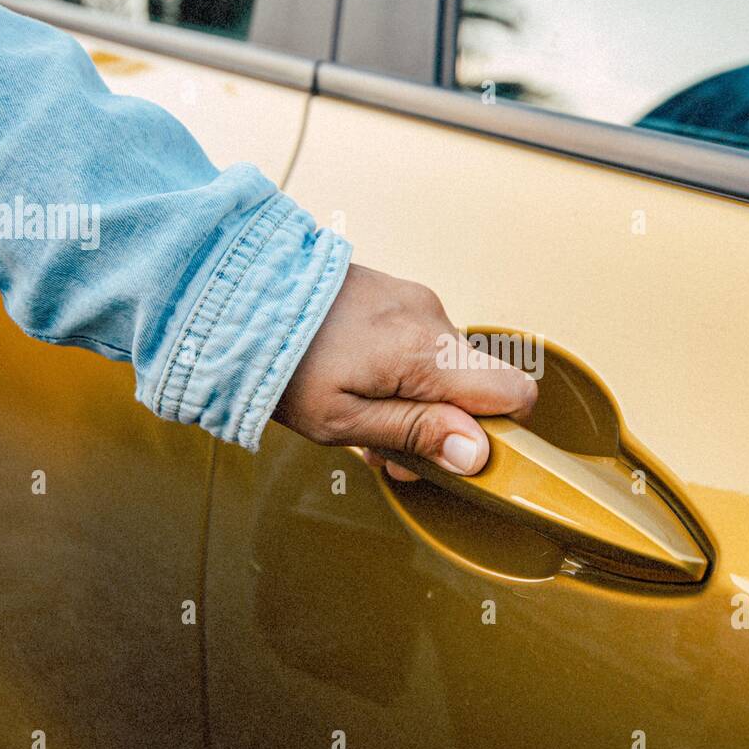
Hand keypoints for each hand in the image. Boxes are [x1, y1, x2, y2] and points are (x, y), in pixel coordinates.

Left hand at [273, 264, 536, 479]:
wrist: (234, 293)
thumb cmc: (279, 364)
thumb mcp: (342, 420)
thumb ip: (416, 433)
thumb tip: (477, 453)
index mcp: (425, 352)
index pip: (514, 391)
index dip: (502, 431)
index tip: (460, 454)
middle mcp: (431, 318)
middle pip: (477, 385)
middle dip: (445, 425)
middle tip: (387, 451)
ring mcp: (414, 300)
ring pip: (446, 367)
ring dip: (419, 400)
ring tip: (362, 417)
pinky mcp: (396, 294)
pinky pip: (422, 342)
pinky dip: (403, 372)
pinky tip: (360, 384)